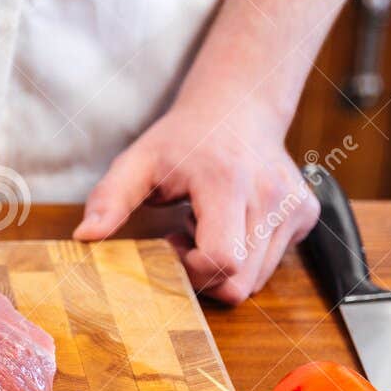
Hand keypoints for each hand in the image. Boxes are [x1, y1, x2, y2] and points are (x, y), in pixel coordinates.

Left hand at [73, 98, 318, 304]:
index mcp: (227, 182)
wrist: (238, 108)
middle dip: (205, 276)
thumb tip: (85, 236)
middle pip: (240, 282)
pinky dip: (248, 257)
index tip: (172, 242)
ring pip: (257, 279)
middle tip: (186, 240)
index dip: (192, 268)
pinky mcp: (306, 214)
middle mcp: (270, 196)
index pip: (222, 260)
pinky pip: (272, 264)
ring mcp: (294, 206)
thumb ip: (109, 198)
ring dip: (225, 266)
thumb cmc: (183, 139)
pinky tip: (231, 223)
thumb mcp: (138, 161)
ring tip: (208, 226)